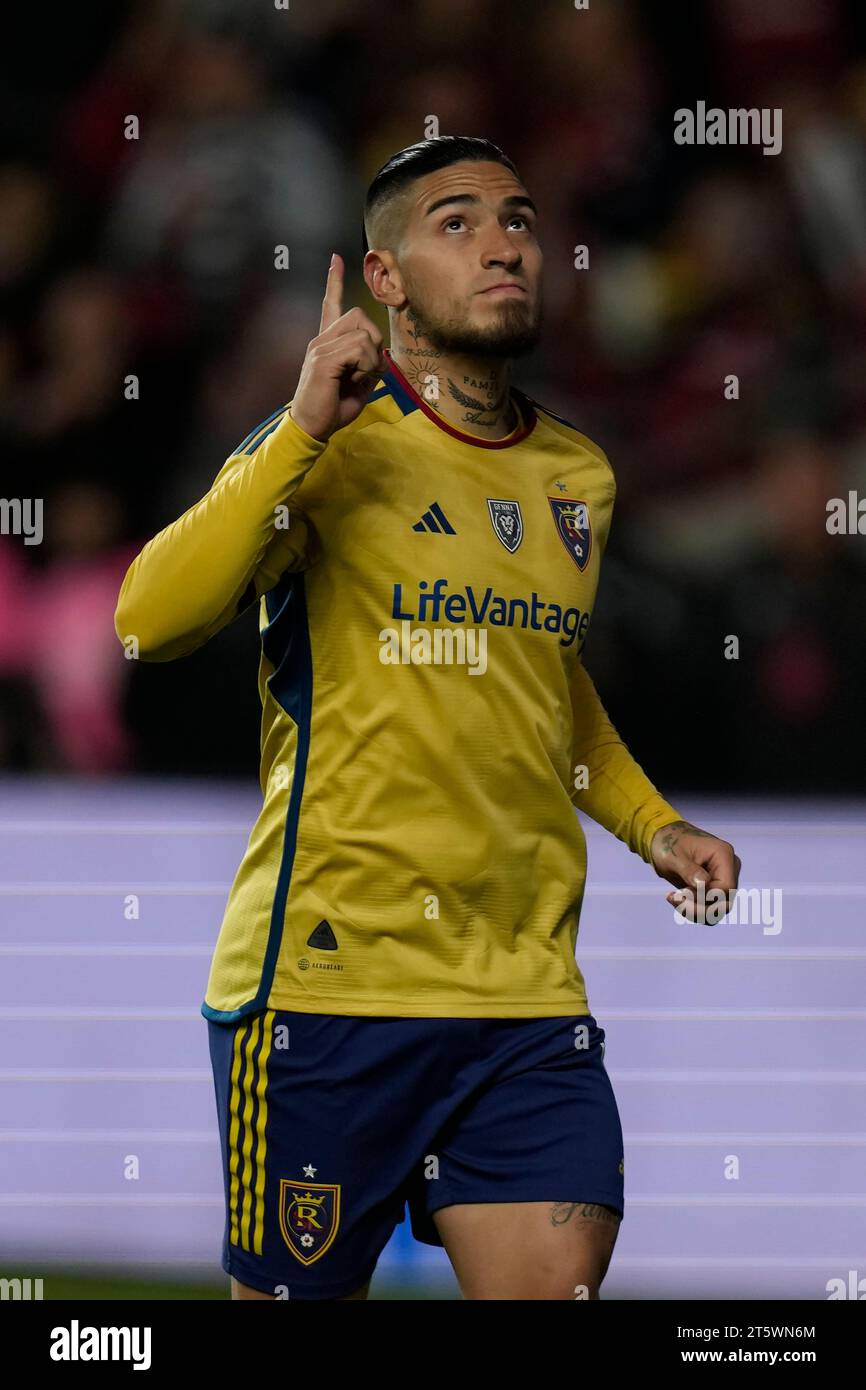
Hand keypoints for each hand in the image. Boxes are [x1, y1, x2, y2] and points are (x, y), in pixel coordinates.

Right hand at [290, 252, 385, 441]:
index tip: (335, 259)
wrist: (311, 427)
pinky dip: (365, 366)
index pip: (330, 305)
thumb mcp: (358, 385)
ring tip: (361, 378)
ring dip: (371, 359)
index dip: (333, 282)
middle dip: (374, 339)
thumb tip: (381, 356)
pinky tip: (355, 379)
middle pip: (358, 316)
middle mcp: (321, 340)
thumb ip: (368, 365)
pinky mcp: (323, 359)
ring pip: (362, 335)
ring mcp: (320, 347)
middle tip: (370, 367)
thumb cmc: (332, 408)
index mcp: (326, 343)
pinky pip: (358, 350)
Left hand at [650, 819, 740, 923]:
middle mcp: (729, 868)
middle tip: (674, 899)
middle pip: (724, 902)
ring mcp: (724, 879)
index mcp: (723, 855)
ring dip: (694, 911)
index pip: (726, 887)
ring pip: (718, 909)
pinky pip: (710, 908)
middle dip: (698, 908)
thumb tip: (704, 885)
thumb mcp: (674, 856)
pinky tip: (676, 899)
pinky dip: (693, 910)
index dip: (706, 896)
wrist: (664, 840)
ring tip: (673, 899)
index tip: (682, 893)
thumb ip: (689, 870)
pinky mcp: (715, 889)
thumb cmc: (669, 844)